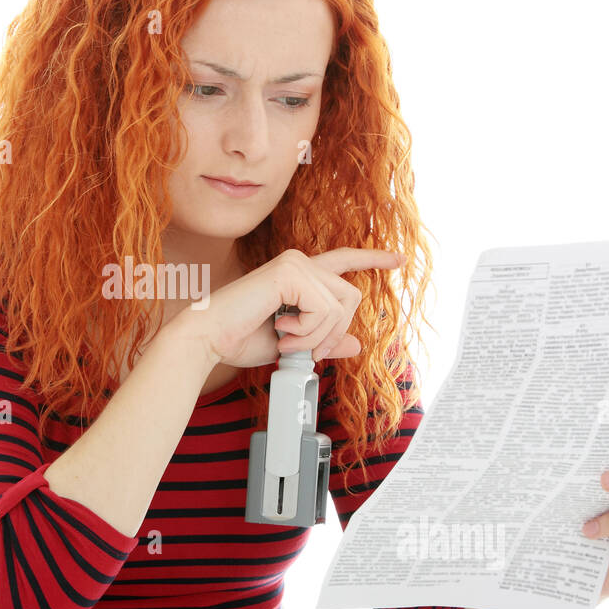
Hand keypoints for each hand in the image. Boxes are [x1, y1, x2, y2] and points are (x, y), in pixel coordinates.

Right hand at [166, 246, 404, 369]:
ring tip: (286, 340)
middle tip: (306, 349)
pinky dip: (307, 331)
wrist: (209, 339)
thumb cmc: (239, 339)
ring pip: (340, 306)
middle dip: (335, 331)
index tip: (399, 259)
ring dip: (317, 335)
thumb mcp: (292, 345)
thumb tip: (356, 343)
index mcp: (298, 276)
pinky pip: (324, 310)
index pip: (343, 261)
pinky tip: (280, 330)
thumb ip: (324, 340)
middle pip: (351, 296)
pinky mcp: (290, 273)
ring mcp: (295, 264)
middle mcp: (299, 263)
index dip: (373, 258)